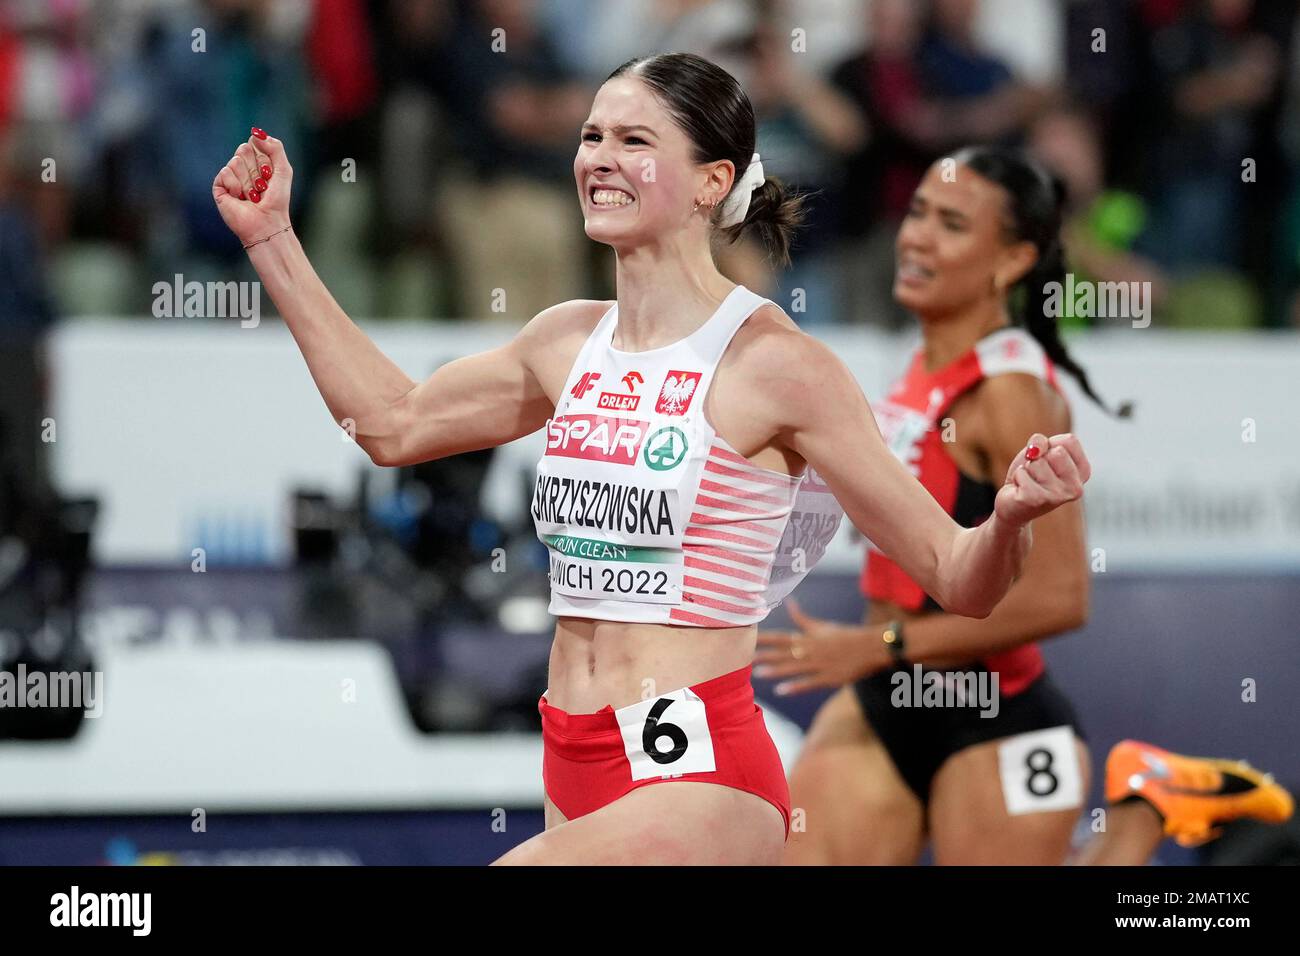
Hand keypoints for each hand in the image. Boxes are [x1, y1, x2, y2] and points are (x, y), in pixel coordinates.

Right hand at [212, 127, 292, 245]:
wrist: (267, 222)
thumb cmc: (277, 200)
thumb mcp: (284, 169)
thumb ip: (275, 147)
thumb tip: (255, 132)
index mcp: (256, 161)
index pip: (255, 144)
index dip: (264, 159)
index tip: (270, 175)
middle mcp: (242, 167)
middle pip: (243, 149)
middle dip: (256, 168)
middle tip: (261, 186)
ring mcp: (230, 177)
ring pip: (235, 161)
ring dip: (248, 180)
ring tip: (252, 195)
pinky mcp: (219, 186)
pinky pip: (225, 172)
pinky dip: (236, 185)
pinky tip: (240, 198)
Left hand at [754, 599, 890, 694]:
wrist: (872, 647)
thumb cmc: (846, 635)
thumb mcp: (823, 626)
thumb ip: (803, 618)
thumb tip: (789, 602)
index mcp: (809, 638)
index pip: (782, 637)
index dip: (764, 638)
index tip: (748, 637)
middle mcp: (812, 650)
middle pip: (784, 652)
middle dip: (764, 655)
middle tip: (744, 658)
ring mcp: (820, 664)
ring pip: (794, 667)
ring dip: (775, 670)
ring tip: (758, 673)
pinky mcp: (829, 678)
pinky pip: (809, 683)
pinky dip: (795, 687)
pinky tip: (781, 691)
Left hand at [994, 432, 1090, 528]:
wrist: (1013, 505)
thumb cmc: (1031, 475)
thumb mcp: (1039, 452)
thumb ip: (1041, 441)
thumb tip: (1036, 450)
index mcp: (1083, 472)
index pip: (1070, 441)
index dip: (1051, 445)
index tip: (1047, 460)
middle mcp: (1076, 487)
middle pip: (1057, 451)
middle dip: (1039, 458)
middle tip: (1036, 473)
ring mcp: (1058, 496)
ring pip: (1037, 462)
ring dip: (1027, 469)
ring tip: (1029, 482)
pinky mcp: (1037, 500)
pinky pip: (1022, 473)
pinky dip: (1017, 476)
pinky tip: (1021, 489)